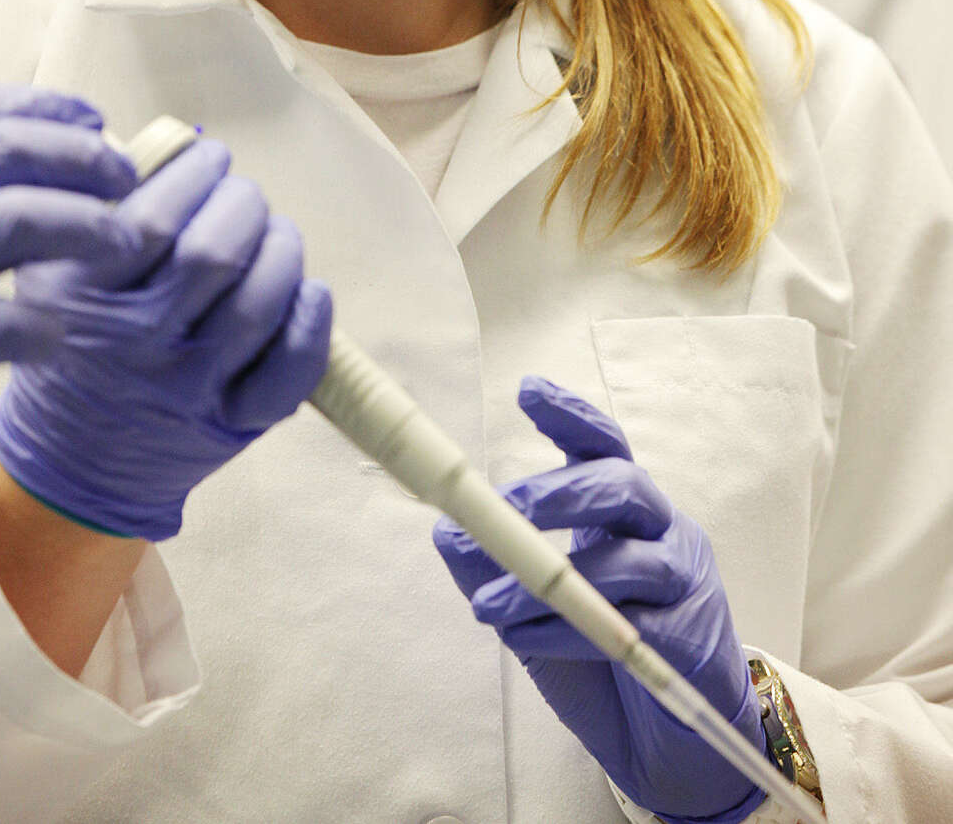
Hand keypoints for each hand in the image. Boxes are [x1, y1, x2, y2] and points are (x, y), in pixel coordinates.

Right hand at [0, 86, 139, 488]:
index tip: (84, 119)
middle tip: (127, 174)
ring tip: (126, 242)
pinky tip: (61, 338)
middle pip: (20, 150)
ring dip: (95, 227)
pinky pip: (17, 322)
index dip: (41, 109)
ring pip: (37, 218)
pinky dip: (49, 327)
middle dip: (87, 156)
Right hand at [0, 138, 332, 539]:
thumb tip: (167, 143)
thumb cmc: (68, 345)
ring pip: (260, 301)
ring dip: (282, 247)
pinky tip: (307, 290)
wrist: (66, 464)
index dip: (197, 172)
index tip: (209, 159)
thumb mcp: (46, 275)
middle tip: (242, 195)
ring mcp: (187, 388)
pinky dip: (311, 320)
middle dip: (244, 204)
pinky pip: (289, 370)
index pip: (154, 217)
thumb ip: (89, 210)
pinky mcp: (230, 424)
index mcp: (82, 298)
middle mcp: (135, 344)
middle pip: (216, 253)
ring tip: (273, 232)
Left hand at [433, 377, 768, 823]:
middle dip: (560, 492)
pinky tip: (525, 641)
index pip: (603, 447)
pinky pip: (628, 625)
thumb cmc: (602, 664)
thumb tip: (445, 533)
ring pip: (624, 560)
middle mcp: (660, 531)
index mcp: (623, 511)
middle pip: (623, 484)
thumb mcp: (536, 611)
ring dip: (545, 583)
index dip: (570, 416)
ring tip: (486, 607)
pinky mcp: (692, 636)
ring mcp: (683, 580)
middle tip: (504, 511)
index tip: (527, 391)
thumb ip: (497, 570)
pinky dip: (566, 633)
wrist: (663, 746)